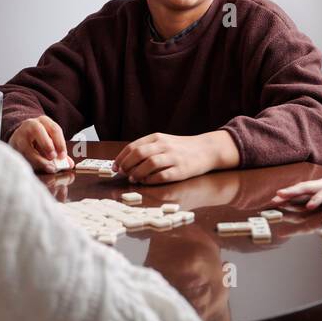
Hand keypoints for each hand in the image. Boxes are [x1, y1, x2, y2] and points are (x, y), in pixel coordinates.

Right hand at [9, 116, 72, 173]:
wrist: (20, 134)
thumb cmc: (39, 138)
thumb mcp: (50, 139)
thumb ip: (60, 151)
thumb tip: (70, 164)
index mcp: (44, 121)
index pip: (54, 129)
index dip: (60, 143)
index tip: (63, 156)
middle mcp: (30, 124)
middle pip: (38, 131)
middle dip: (47, 145)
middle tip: (53, 157)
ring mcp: (20, 135)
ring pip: (27, 147)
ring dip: (39, 159)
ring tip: (48, 167)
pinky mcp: (13, 146)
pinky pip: (21, 156)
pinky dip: (31, 164)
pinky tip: (38, 168)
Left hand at [114, 131, 235, 183]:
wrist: (206, 149)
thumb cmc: (181, 148)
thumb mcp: (164, 142)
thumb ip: (147, 149)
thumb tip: (126, 163)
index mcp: (158, 137)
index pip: (134, 146)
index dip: (121, 157)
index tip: (115, 166)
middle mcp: (165, 145)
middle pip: (139, 153)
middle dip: (127, 165)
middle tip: (122, 173)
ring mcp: (174, 158)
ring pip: (149, 164)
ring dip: (137, 173)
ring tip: (133, 179)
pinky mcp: (181, 170)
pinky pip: (162, 176)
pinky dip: (151, 180)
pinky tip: (146, 182)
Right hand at [268, 151, 321, 210]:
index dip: (319, 199)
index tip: (308, 206)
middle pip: (310, 187)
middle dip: (294, 192)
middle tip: (278, 197)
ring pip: (306, 186)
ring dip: (291, 191)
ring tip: (275, 197)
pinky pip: (308, 186)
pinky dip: (296, 190)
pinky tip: (286, 195)